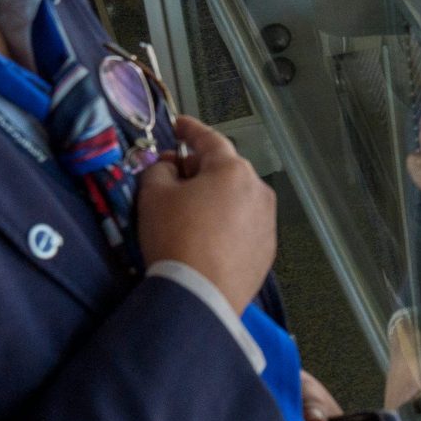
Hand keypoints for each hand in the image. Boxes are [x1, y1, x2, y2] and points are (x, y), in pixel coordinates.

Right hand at [136, 116, 276, 311]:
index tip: (179, 124)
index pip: (209, 139)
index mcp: (233, 170)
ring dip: (214, 198)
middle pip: (225, 170)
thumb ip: (159, 169)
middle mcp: (258, 191)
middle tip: (172, 176)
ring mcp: (267, 222)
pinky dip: (225, 223)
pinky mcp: (267, 250)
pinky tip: (205, 237)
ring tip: (187, 212)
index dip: (190, 129)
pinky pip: (242, 225)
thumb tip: (171, 166)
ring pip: (236, 198)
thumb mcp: (153, 195)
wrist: (199, 296)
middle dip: (199, 169)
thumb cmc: (174, 238)